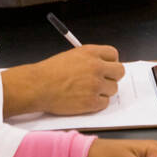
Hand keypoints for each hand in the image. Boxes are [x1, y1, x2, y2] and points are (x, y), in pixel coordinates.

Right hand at [1, 46, 125, 116]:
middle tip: (103, 81)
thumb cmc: (50, 72)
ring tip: (87, 91)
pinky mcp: (92, 101)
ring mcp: (95, 85)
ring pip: (113, 89)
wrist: (37, 86)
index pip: (114, 55)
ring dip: (103, 91)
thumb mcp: (72, 56)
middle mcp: (96, 67)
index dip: (111, 62)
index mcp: (91, 52)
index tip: (107, 68)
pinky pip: (105, 103)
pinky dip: (97, 103)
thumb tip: (104, 66)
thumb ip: (90, 59)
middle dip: (112, 77)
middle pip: (119, 72)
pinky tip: (84, 100)